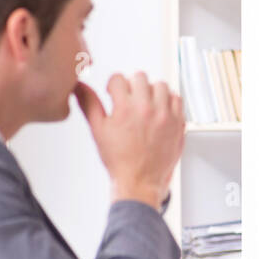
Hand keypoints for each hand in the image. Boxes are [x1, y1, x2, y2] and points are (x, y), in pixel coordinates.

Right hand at [75, 72, 185, 208]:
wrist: (140, 181)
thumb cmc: (119, 159)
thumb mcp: (98, 131)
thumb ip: (89, 104)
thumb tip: (79, 86)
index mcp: (125, 109)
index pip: (119, 78)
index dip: (113, 86)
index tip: (114, 94)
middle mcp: (147, 109)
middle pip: (140, 77)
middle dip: (132, 85)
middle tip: (129, 99)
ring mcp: (165, 115)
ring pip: (161, 85)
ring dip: (152, 91)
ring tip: (145, 104)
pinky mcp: (179, 122)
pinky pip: (177, 98)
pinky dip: (168, 100)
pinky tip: (160, 110)